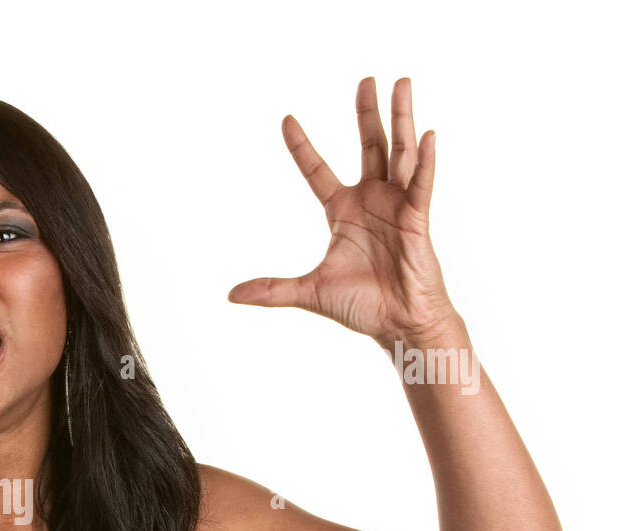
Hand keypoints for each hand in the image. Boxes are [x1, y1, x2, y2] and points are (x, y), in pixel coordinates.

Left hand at [229, 77, 458, 346]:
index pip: (317, 170)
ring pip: (399, 152)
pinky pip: (421, 185)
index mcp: (342, 211)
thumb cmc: (361, 306)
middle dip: (366, 113)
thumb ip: (271, 290)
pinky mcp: (417, 219)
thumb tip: (231, 295)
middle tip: (365, 79)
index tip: (286, 119)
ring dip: (401, 118)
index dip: (302, 147)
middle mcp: (370, 200)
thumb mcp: (308, 292)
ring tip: (402, 82)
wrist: (397, 325)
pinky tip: (426, 135)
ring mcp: (396, 205)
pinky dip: (424, 162)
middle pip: (368, 146)